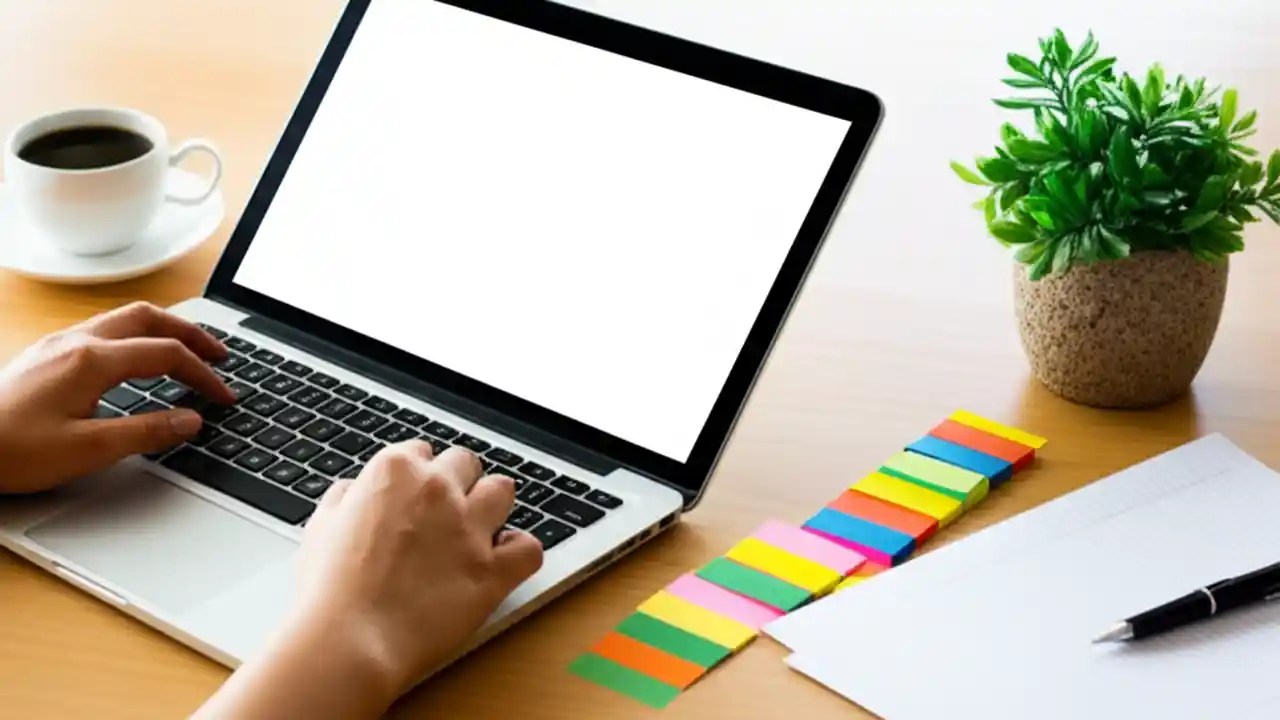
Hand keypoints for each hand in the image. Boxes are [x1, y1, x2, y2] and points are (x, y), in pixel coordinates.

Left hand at [0, 302, 232, 493]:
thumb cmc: (11, 450)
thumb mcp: (88, 450)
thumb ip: (146, 433)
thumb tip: (190, 421)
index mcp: (92, 360)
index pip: (167, 355)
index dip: (204, 374)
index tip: (224, 396)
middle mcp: (76, 342)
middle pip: (149, 318)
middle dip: (191, 333)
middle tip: (219, 354)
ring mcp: (57, 344)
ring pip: (124, 318)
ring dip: (163, 329)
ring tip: (187, 349)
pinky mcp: (45, 355)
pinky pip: (102, 329)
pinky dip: (136, 336)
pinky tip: (137, 359)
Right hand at [296, 441, 544, 699]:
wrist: (347, 641)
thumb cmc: (328, 593)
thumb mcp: (321, 529)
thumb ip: (345, 500)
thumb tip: (354, 493)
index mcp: (394, 471)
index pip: (421, 451)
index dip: (417, 476)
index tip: (413, 498)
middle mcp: (438, 489)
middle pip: (465, 462)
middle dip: (458, 483)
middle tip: (445, 514)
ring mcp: (469, 527)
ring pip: (503, 490)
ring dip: (493, 506)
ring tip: (479, 530)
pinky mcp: (493, 569)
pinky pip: (529, 547)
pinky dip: (520, 553)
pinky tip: (503, 563)